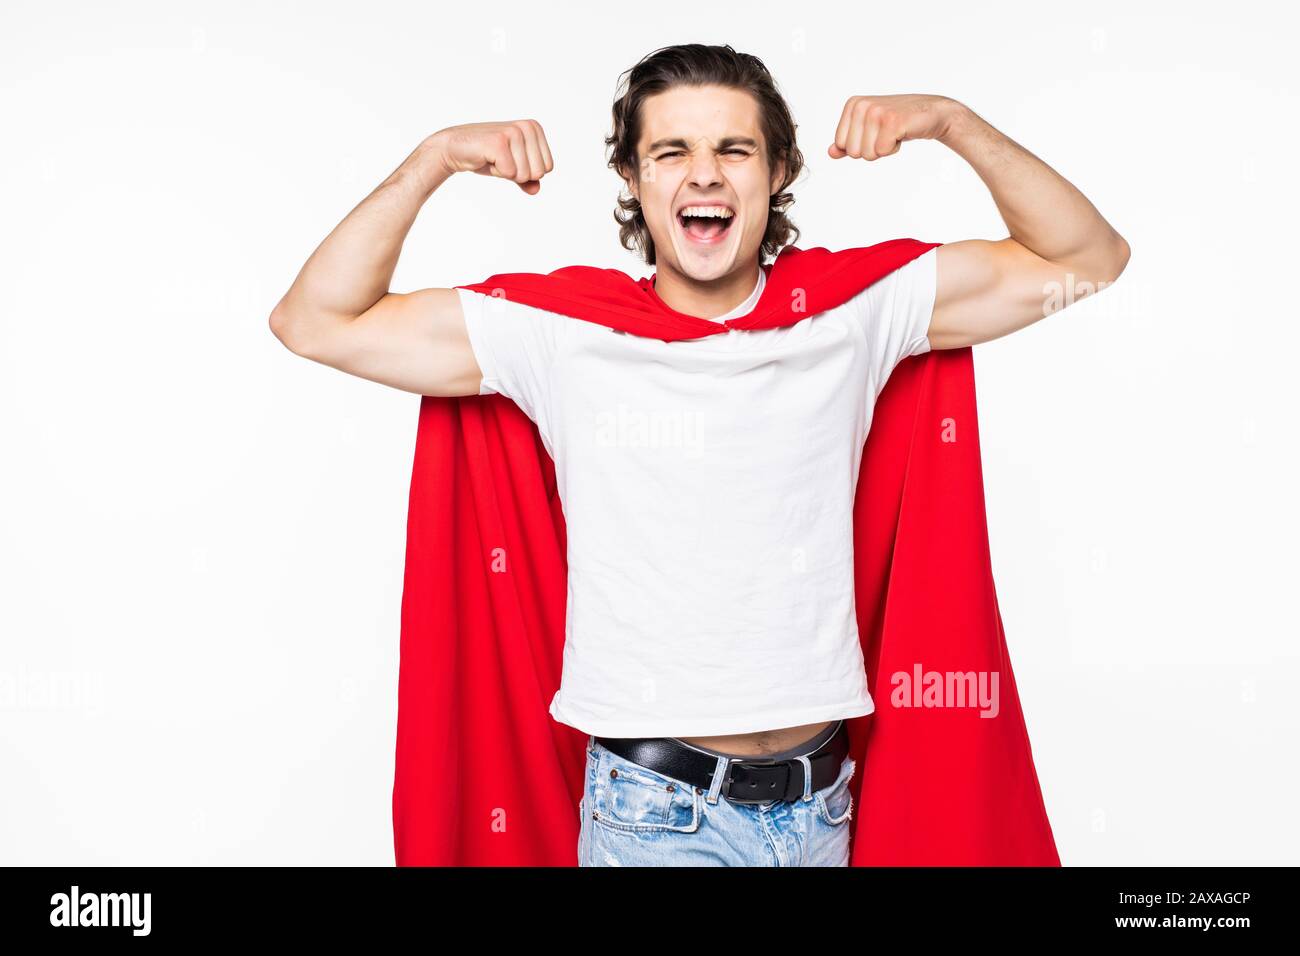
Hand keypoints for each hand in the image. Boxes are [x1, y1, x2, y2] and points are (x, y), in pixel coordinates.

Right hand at [428, 120, 553, 193]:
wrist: (455, 148)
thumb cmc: (486, 156)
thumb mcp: (512, 168)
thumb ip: (528, 179)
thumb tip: (536, 189)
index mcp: (534, 128)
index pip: (548, 167)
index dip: (527, 172)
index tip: (510, 160)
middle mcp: (526, 126)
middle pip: (539, 172)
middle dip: (518, 174)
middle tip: (500, 160)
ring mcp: (513, 132)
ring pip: (525, 174)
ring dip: (506, 173)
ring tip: (493, 158)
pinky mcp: (499, 142)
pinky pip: (510, 173)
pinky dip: (497, 172)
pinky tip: (486, 158)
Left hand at [828, 95, 957, 160]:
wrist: (931, 113)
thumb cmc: (898, 122)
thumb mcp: (869, 130)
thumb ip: (848, 141)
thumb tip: (830, 152)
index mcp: (852, 105)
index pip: (841, 144)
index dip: (860, 146)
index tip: (876, 133)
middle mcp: (862, 105)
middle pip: (853, 152)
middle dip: (872, 150)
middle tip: (886, 134)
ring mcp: (877, 112)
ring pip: (867, 154)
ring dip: (884, 149)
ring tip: (894, 133)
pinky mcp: (892, 121)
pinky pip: (882, 151)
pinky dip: (894, 149)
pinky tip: (902, 134)